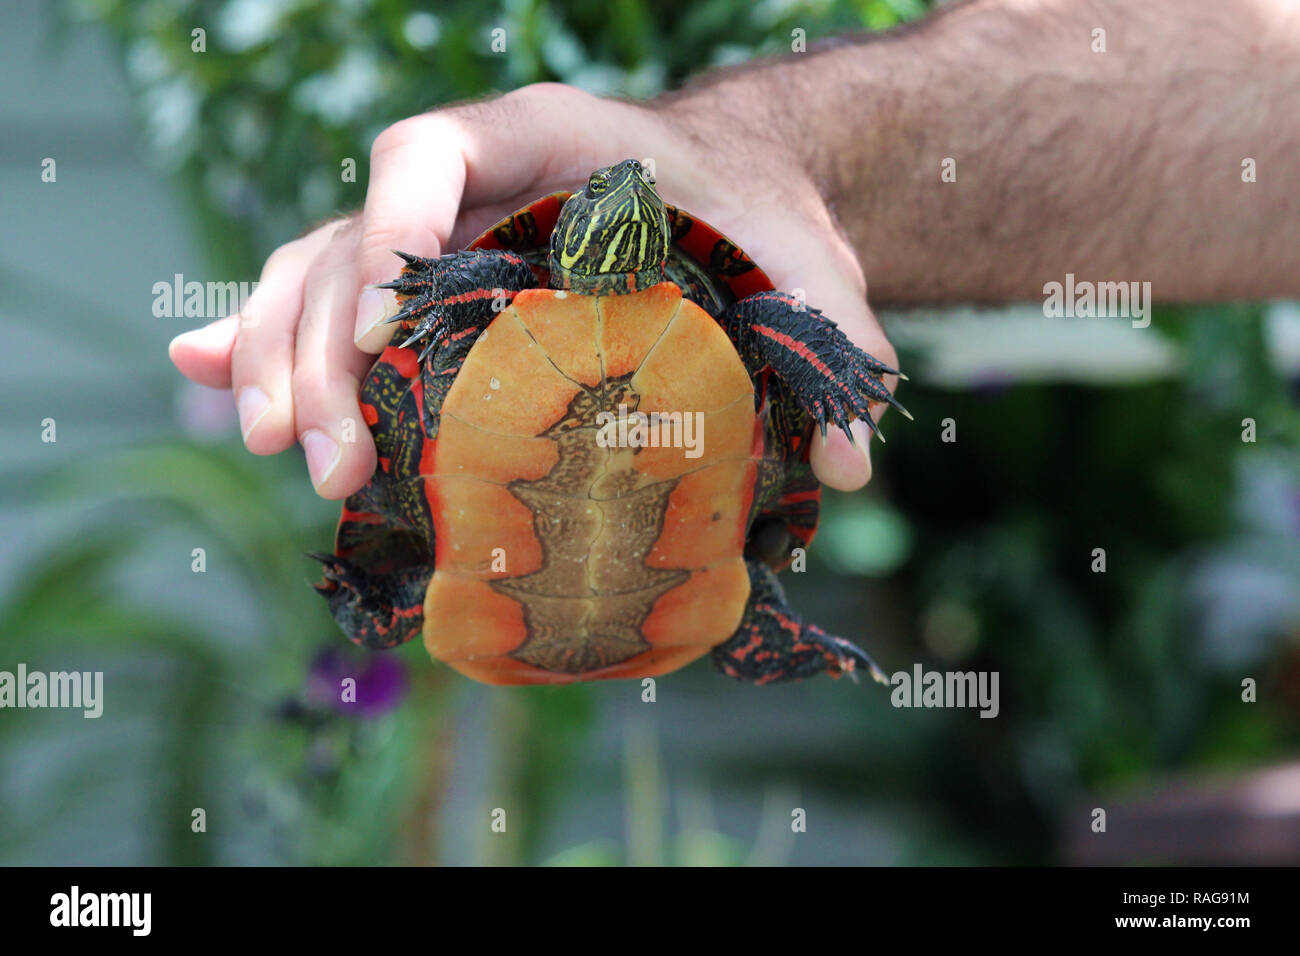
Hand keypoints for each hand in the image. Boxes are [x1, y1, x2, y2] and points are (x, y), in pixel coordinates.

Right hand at [168, 83, 900, 497]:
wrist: (742, 198)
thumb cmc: (763, 220)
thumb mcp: (806, 270)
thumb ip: (827, 348)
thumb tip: (843, 470)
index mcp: (550, 141)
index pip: (431, 151)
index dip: (391, 223)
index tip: (389, 323)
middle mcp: (472, 181)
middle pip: (354, 241)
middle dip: (327, 352)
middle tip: (334, 467)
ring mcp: (442, 233)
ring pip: (320, 276)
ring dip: (285, 366)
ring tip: (297, 464)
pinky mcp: (434, 287)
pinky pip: (333, 306)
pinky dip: (272, 346)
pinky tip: (226, 396)